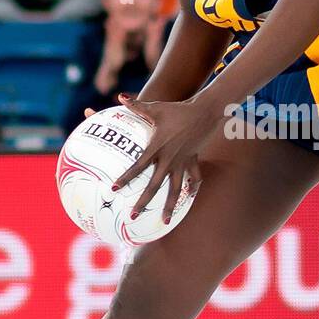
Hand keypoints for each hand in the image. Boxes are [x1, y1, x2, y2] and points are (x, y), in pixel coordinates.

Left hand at [110, 94, 210, 223]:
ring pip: (175, 190)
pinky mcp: (193, 160)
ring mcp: (182, 162)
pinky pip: (193, 179)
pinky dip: (192, 189)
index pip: (137, 167)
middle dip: (143, 202)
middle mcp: (168, 160)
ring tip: (164, 222)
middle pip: (154, 186)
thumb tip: (120, 96)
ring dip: (169, 206)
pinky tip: (189, 199)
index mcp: (156, 148)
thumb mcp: (155, 108)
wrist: (204, 112)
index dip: (125, 178)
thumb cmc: (177, 109)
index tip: (114, 189)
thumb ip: (136, 105)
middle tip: (132, 215)